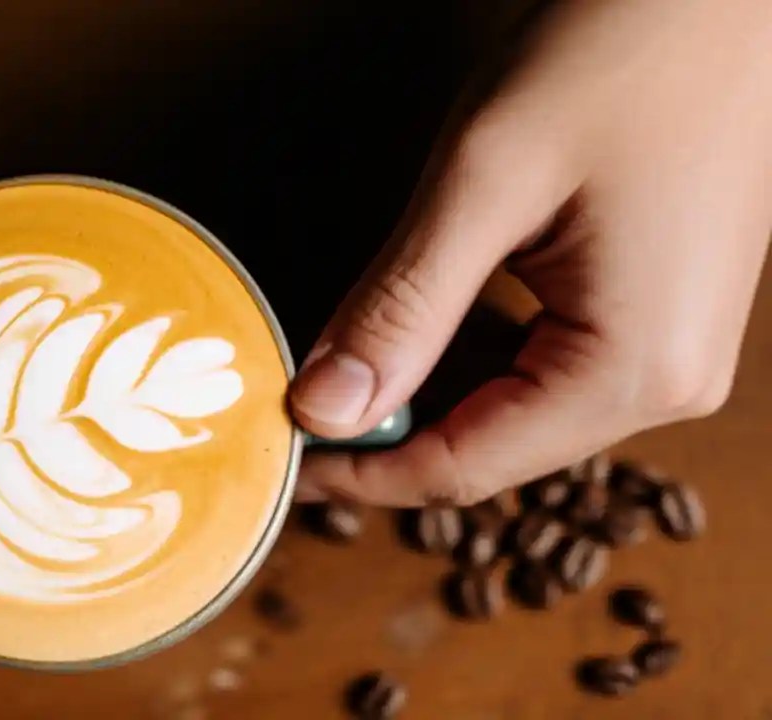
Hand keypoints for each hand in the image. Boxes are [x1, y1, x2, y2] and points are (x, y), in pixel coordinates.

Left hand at [290, 0, 771, 505]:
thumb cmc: (625, 55)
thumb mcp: (485, 183)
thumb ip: (402, 307)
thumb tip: (326, 408)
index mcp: (632, 371)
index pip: (464, 468)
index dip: (362, 473)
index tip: (282, 452)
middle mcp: (665, 383)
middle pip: (490, 447)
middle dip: (388, 427)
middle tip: (302, 390)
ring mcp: (669, 350)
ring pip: (512, 409)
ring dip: (425, 386)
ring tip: (352, 342)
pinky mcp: (658, 313)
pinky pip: (546, 364)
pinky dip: (473, 351)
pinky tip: (427, 311)